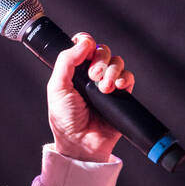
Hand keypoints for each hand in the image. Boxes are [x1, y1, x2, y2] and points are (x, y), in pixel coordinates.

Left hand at [47, 33, 134, 161]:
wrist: (81, 144)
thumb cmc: (65, 120)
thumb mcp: (57, 87)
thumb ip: (66, 61)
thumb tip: (84, 41)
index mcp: (74, 71)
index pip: (84, 46)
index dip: (86, 42)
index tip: (86, 46)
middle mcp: (91, 75)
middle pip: (102, 51)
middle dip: (99, 59)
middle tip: (92, 76)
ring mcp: (107, 85)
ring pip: (117, 62)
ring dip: (111, 71)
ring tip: (104, 88)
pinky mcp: (121, 96)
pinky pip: (128, 77)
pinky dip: (124, 78)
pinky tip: (116, 87)